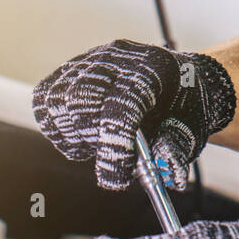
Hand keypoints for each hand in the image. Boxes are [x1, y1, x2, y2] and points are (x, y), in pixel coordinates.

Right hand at [32, 39, 235, 190]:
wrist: (179, 81)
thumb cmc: (185, 106)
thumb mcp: (191, 128)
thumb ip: (177, 150)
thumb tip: (170, 176)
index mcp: (153, 68)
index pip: (122, 105)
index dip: (116, 147)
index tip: (117, 181)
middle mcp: (117, 58)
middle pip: (80, 100)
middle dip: (92, 140)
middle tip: (112, 159)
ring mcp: (91, 60)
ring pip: (57, 102)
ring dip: (73, 136)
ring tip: (100, 144)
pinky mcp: (71, 69)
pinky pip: (46, 100)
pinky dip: (58, 126)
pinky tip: (83, 134)